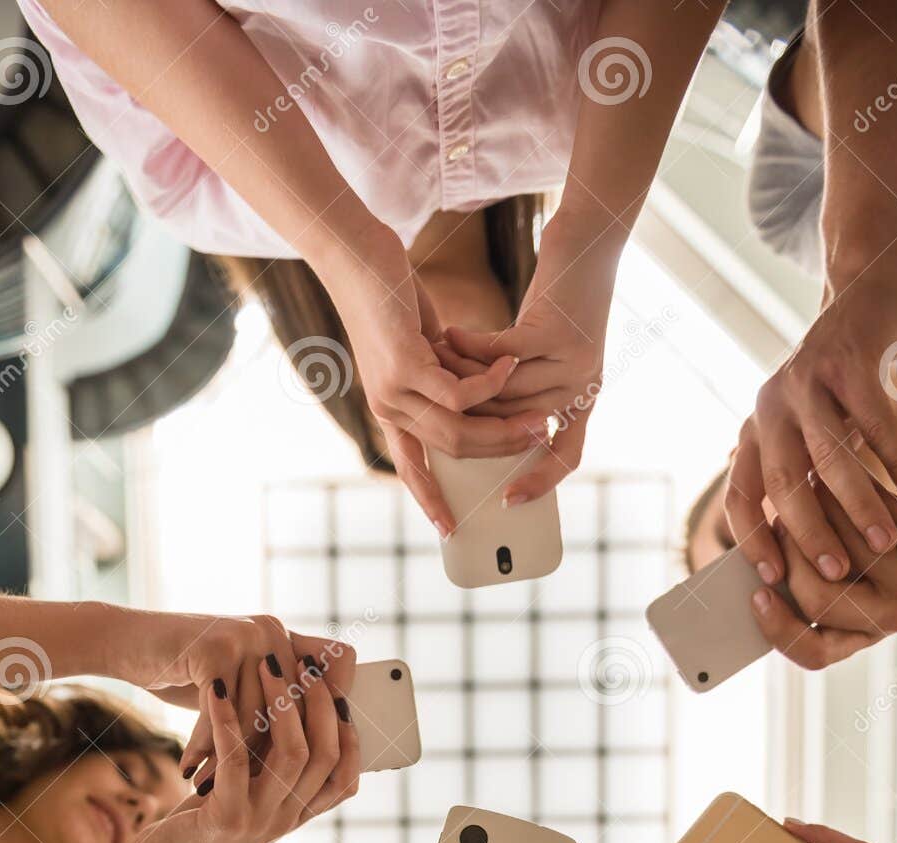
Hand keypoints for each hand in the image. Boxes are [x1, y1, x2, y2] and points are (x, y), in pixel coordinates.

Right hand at [119, 608, 355, 790]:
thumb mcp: (237, 686)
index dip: (302, 740)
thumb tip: (312, 753)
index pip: (315, 699)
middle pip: (286, 711)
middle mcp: (274, 632)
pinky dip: (202, 744)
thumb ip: (273, 705)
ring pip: (252, 716)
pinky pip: (219, 712)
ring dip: (227, 758)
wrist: (127, 642)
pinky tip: (188, 768)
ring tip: (209, 787)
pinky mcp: (216, 647)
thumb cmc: (186, 672)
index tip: (285, 780)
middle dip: (262, 758)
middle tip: (244, 794)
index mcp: (288, 640)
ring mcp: (247, 636)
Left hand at [153, 656, 357, 842]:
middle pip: (325, 755)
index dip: (348, 731)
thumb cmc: (200, 826)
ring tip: (266, 665)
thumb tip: (288, 712)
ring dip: (282, 703)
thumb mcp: (246, 796)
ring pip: (292, 754)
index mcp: (298, 815)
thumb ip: (270, 769)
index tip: (336, 690)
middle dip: (319, 703)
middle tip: (302, 664)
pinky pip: (237, 760)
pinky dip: (229, 720)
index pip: (347, 776)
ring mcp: (259, 822)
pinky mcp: (225, 819)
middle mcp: (287, 820)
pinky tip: (218, 691)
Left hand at [322, 232, 549, 530]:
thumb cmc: (392, 300)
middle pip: (453, 450)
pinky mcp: (404, 365)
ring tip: (537, 415)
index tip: (450, 530)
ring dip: (504, 425)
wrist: (357, 259)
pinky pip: (459, 392)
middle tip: (538, 441)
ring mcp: (393, 390)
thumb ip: (444, 378)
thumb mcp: (421, 348)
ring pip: (459, 429)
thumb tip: (479, 401)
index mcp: (392, 412)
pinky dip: (491, 383)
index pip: (412, 470)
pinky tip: (510, 365)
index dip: (431, 500)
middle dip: (500, 452)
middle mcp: (389, 409)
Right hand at [439, 216, 616, 502]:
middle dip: (467, 411)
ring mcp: (574, 364)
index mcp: (582, 403)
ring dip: (461, 374)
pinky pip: (502, 353)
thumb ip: (522, 392)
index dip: (539, 483)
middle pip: (513, 421)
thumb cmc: (559, 304)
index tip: (507, 501)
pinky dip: (470, 345)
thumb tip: (476, 428)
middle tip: (430, 399)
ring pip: (503, 390)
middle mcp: (583, 389)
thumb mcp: (544, 357)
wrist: (588, 245)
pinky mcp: (559, 334)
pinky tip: (447, 335)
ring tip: (432, 361)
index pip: (566, 459)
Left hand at [726, 276, 896, 581]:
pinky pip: (875, 423)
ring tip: (884, 543)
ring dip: (859, 506)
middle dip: (810, 536)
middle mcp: (769, 407)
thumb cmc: (839, 383)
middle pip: (783, 484)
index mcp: (755, 430)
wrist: (864, 299)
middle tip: (838, 575)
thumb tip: (788, 542)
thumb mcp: (805, 429)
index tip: (773, 579)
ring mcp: (806, 381)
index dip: (752, 539)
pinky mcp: (848, 362)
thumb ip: (797, 476)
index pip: (740, 495)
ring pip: (830, 458)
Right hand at [751, 467, 896, 670]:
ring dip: (817, 511)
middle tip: (780, 519)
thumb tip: (757, 570)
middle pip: (819, 598)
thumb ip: (819, 581)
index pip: (814, 654)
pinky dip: (852, 493)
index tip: (757, 594)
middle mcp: (895, 620)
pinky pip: (871, 520)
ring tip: (810, 485)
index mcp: (869, 631)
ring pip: (843, 551)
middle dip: (791, 552)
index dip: (779, 629)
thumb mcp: (861, 570)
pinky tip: (846, 473)